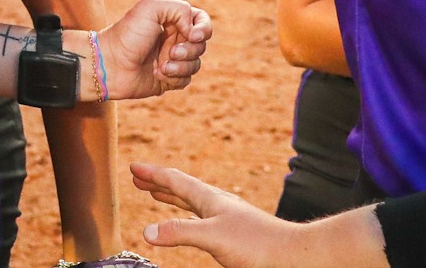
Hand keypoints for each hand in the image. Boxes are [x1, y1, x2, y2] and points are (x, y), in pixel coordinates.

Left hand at [98, 0, 210, 99]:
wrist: (110, 64)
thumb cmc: (127, 35)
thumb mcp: (150, 8)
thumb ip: (180, 9)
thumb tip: (194, 32)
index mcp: (172, 19)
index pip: (201, 20)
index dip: (204, 29)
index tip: (192, 35)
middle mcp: (174, 38)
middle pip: (201, 44)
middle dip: (189, 50)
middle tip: (170, 51)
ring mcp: (172, 59)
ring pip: (196, 64)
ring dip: (181, 65)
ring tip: (161, 65)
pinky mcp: (169, 78)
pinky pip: (186, 80)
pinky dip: (174, 77)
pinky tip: (157, 74)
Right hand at [131, 164, 381, 267]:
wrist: (292, 257)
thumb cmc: (256, 244)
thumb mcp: (212, 236)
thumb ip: (180, 232)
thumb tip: (147, 231)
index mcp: (210, 199)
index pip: (175, 181)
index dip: (153, 175)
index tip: (133, 167)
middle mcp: (216, 204)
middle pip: (181, 188)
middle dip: (158, 183)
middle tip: (139, 178)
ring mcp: (225, 217)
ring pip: (191, 202)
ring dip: (171, 197)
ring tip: (157, 195)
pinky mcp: (232, 233)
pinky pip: (201, 218)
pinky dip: (186, 216)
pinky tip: (191, 223)